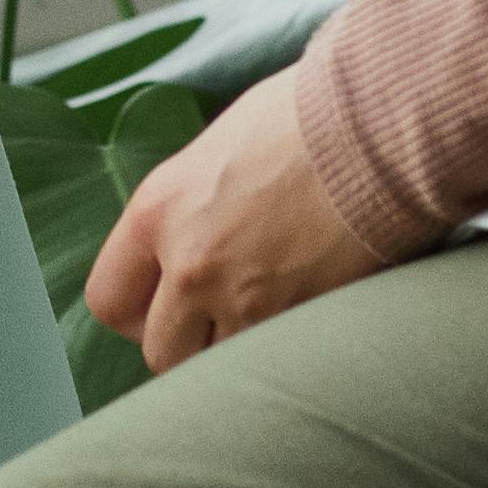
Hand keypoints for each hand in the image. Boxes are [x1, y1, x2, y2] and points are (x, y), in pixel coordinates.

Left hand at [81, 79, 403, 372]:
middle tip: (219, 321)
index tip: (161, 307)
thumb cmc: (305, 116)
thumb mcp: (220, 146)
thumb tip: (192, 228)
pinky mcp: (301, 321)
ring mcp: (247, 301)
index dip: (134, 314)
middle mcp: (190, 265)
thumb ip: (191, 203)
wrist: (378, 127)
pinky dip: (285, 354)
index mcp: (157, 211)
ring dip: (237, 355)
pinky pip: (274, 363)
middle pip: (159, 352)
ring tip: (267, 319)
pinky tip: (305, 323)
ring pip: (217, 371)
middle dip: (187, 345)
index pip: (108, 300)